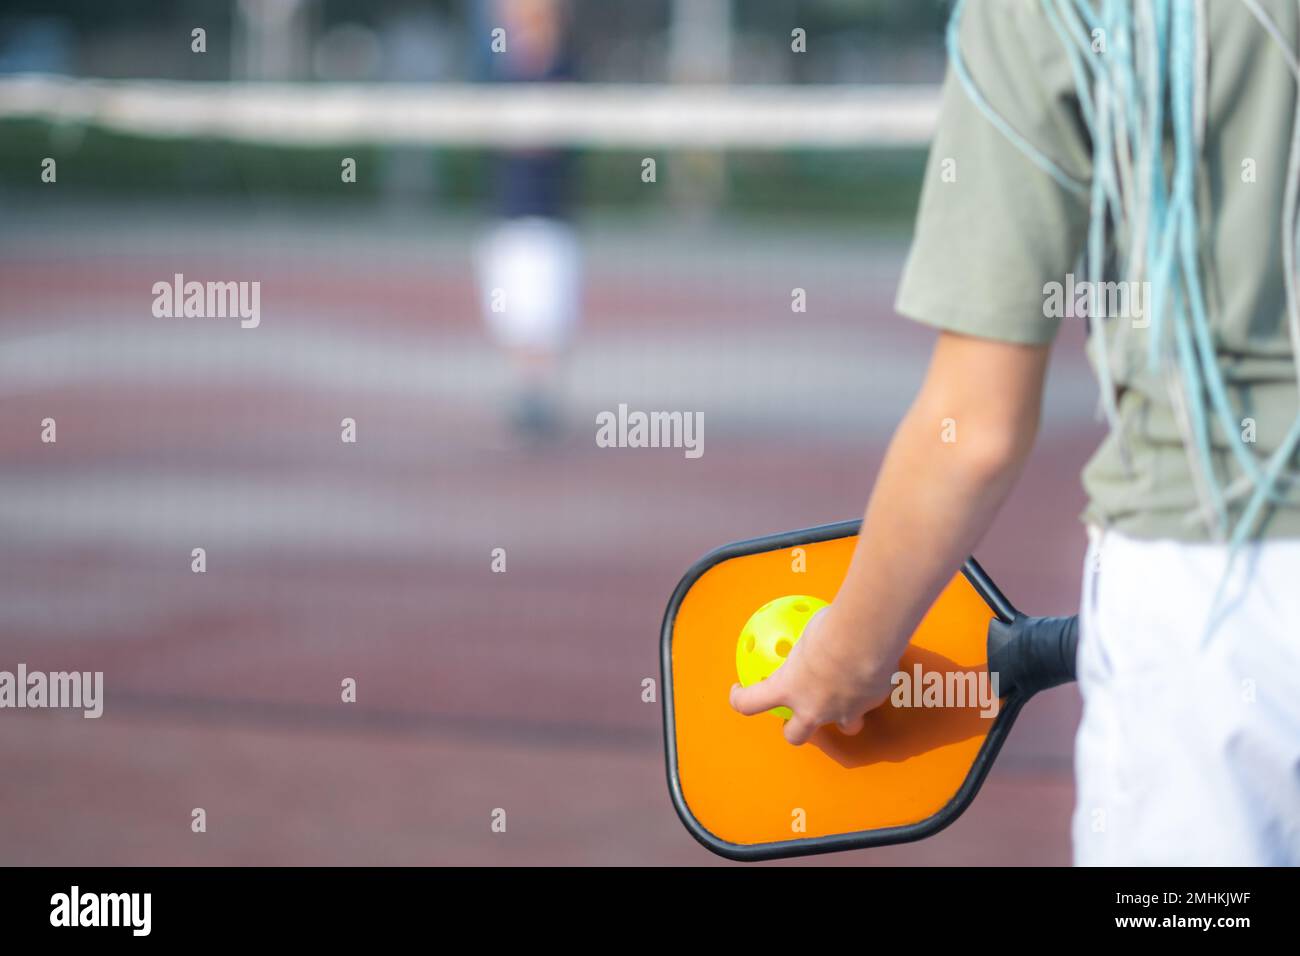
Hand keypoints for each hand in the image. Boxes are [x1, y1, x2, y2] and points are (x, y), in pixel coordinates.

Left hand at [728, 604, 897, 745]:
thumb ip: (806, 645)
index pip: (749, 703)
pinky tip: (873, 673)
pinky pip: (868, 704)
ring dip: (842, 718)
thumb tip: (812, 635)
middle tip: (800, 712)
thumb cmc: (830, 629)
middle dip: (796, 730)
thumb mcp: (806, 633)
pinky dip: (868, 693)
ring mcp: (843, 712)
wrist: (867, 639)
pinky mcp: (869, 706)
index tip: (739, 690)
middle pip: (796, 735)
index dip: (739, 699)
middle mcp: (813, 708)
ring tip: (847, 699)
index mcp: (787, 688)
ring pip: (843, 727)